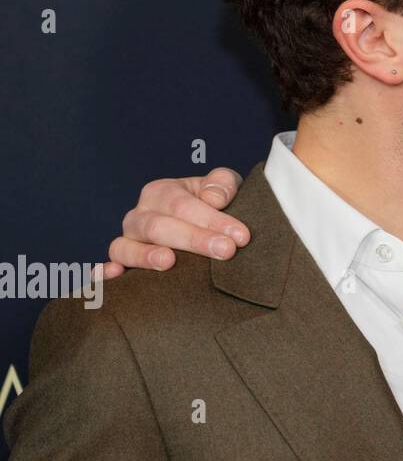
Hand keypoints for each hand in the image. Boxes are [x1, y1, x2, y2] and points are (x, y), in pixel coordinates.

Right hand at [104, 168, 248, 278]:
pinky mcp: (122, 265)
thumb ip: (222, 184)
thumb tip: (213, 199)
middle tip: (225, 251)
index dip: (212, 220)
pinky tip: (114, 276)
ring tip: (169, 261)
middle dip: (194, 239)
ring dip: (146, 255)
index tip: (240, 236)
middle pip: (159, 226)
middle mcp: (140, 215)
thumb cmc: (215, 204)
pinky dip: (105, 274)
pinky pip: (106, 269)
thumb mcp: (224, 187)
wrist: (203, 225)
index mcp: (162, 192)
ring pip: (126, 247)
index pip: (184, 205)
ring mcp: (128, 241)